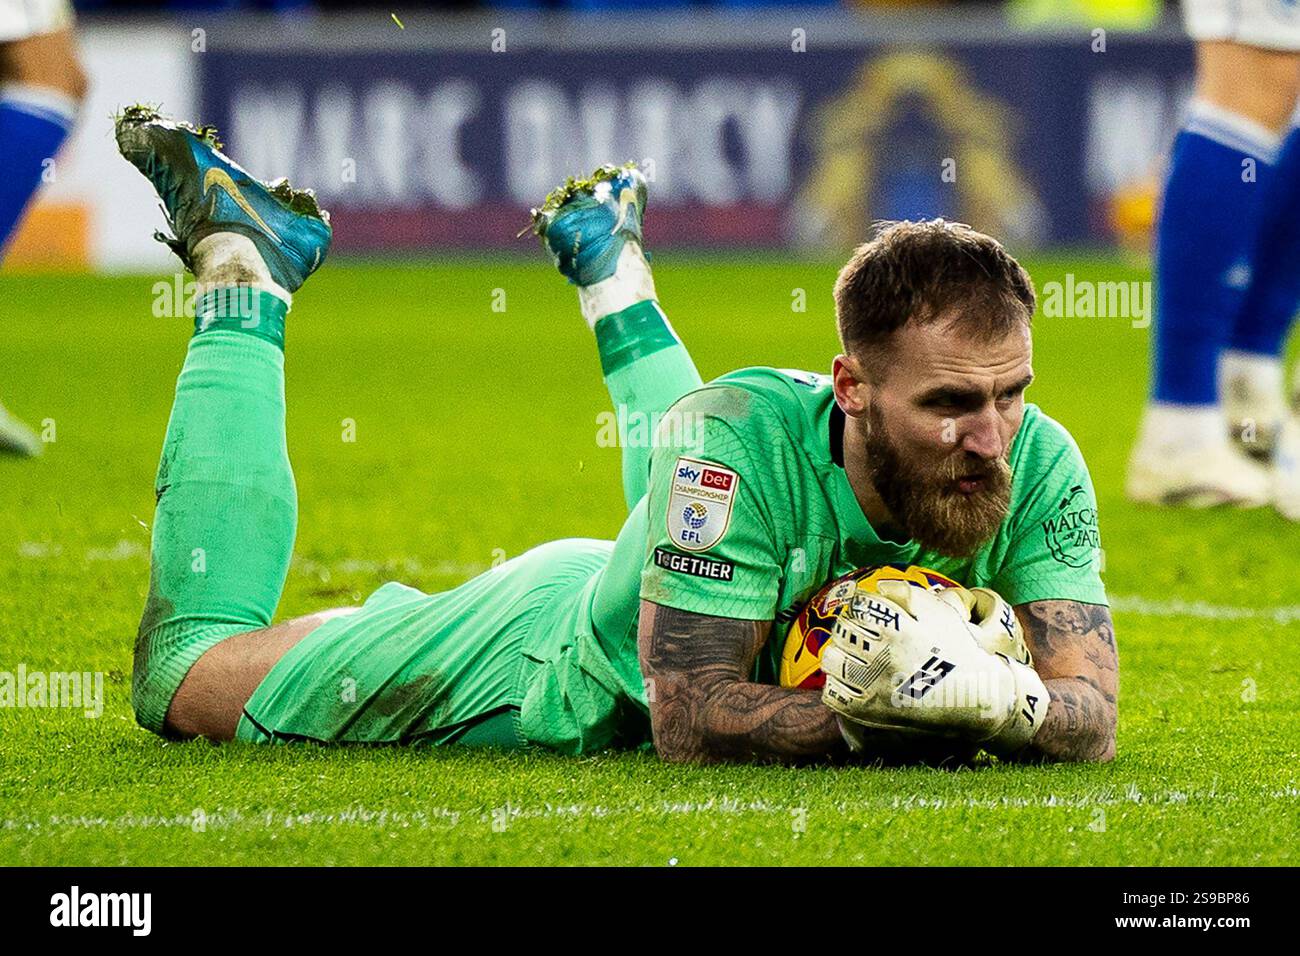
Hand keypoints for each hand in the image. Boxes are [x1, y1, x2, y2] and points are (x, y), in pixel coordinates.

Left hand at [821, 582, 1048, 755]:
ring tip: (854, 657)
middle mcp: (881, 655)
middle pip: (842, 630)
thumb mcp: (938, 612)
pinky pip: (834, 693)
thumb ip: (904, 593)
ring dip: (839, 655)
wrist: (975, 696)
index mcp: (895, 627)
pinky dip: (839, 684)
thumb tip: (879, 586)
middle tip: (862, 635)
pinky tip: (853, 681)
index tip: (869, 612)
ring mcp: (873, 686)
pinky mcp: (869, 712)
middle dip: (850, 628)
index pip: (856, 604)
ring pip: (831, 660)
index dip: (861, 605)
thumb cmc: (956, 649)